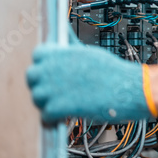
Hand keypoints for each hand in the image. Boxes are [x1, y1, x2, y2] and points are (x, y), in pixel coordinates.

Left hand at [26, 27, 154, 122]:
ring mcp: (53, 88)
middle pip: (31, 76)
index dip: (43, 63)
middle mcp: (52, 68)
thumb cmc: (112, 72)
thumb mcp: (89, 53)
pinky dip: (53, 118)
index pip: (38, 54)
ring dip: (46, 102)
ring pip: (36, 97)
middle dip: (40, 83)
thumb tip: (66, 39)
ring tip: (62, 104)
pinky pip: (45, 115)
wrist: (127, 89)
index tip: (51, 70)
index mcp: (61, 52)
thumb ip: (71, 49)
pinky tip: (65, 115)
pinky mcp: (57, 107)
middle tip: (55, 89)